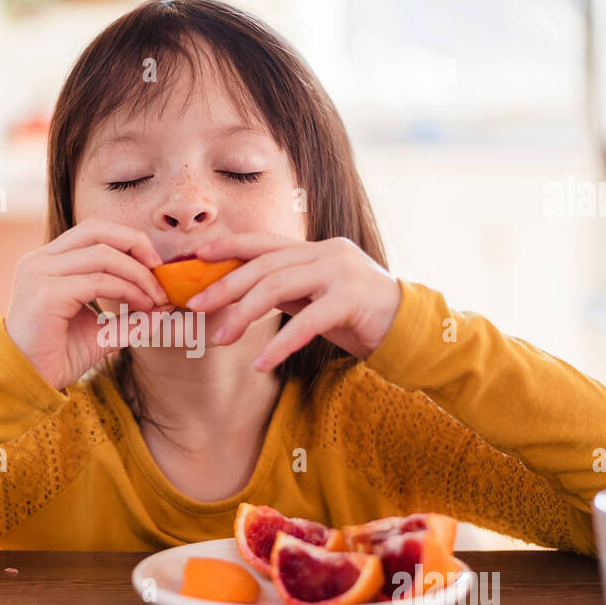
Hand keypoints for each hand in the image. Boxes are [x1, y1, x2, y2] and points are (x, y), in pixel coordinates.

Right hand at [4, 220, 170, 390]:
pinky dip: (127, 290)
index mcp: (47, 261)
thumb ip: (129, 317)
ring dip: (138, 274)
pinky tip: (143, 307)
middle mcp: (39, 260)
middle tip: (161, 273)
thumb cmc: (56, 357)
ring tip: (156, 297)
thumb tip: (165, 308)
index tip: (156, 267)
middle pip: (98, 231)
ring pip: (103, 255)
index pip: (94, 232)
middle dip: (137, 246)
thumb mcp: (100, 331)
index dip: (129, 242)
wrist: (25, 384)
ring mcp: (39, 274)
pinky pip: (97, 281)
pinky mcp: (46, 293)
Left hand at [186, 233, 401, 370]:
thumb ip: (286, 290)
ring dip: (244, 314)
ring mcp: (341, 273)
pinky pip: (306, 322)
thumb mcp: (316, 298)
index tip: (197, 257)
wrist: (410, 331)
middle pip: (264, 265)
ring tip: (221, 338)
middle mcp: (327, 253)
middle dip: (225, 286)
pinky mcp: (352, 300)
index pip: (265, 242)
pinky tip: (260, 362)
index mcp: (317, 249)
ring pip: (278, 286)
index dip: (230, 247)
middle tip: (195, 306)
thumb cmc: (358, 317)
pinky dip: (279, 343)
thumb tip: (241, 293)